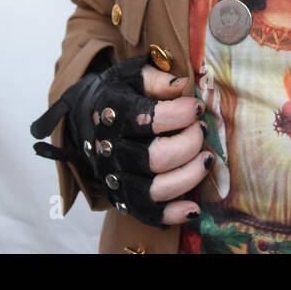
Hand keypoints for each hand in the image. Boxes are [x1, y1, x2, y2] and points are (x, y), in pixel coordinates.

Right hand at [31, 54, 213, 226]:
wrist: (84, 118)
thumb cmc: (117, 94)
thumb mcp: (131, 76)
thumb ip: (156, 79)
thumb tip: (182, 86)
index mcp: (112, 114)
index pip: (149, 119)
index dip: (180, 114)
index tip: (197, 108)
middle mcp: (110, 150)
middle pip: (157, 158)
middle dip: (190, 143)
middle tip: (201, 130)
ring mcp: (115, 178)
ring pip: (156, 189)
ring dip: (189, 176)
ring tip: (206, 159)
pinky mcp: (122, 198)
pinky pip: (148, 213)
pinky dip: (173, 213)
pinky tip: (194, 207)